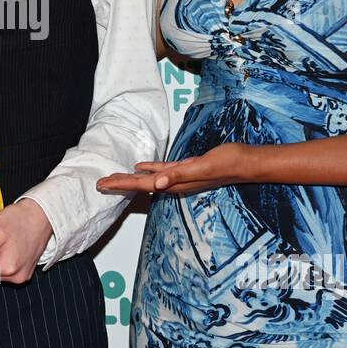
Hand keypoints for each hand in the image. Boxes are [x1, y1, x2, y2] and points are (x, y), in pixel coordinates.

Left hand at [96, 143, 250, 194]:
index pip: (142, 185)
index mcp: (175, 183)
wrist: (245, 162)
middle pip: (140, 184)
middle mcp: (174, 183)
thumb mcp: (202, 166)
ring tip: (114, 178)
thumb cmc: (227, 163)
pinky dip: (149, 169)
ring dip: (131, 178)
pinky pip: (161, 170)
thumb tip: (157, 183)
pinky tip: (141, 166)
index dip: (121, 184)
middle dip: (120, 184)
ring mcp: (180, 177)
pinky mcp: (186, 169)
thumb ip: (179, 174)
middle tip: (100, 184)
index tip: (102, 185)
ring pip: (148, 179)